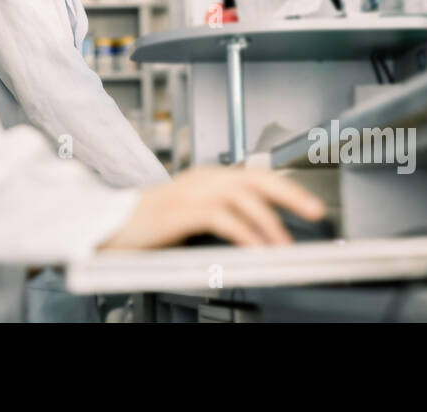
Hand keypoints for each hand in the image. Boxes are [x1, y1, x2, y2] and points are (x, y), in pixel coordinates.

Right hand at [97, 167, 324, 249]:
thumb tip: (261, 232)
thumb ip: (224, 216)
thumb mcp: (193, 217)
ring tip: (285, 246)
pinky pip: (222, 218)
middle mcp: (203, 178)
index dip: (288, 188)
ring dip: (269, 222)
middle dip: (291, 194)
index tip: (311, 205)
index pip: (257, 176)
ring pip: (243, 197)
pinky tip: (257, 249)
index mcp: (208, 177)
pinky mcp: (179, 211)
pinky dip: (245, 233)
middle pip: (257, 178)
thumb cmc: (149, 226)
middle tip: (316, 212)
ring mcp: (190, 192)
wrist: (109, 228)